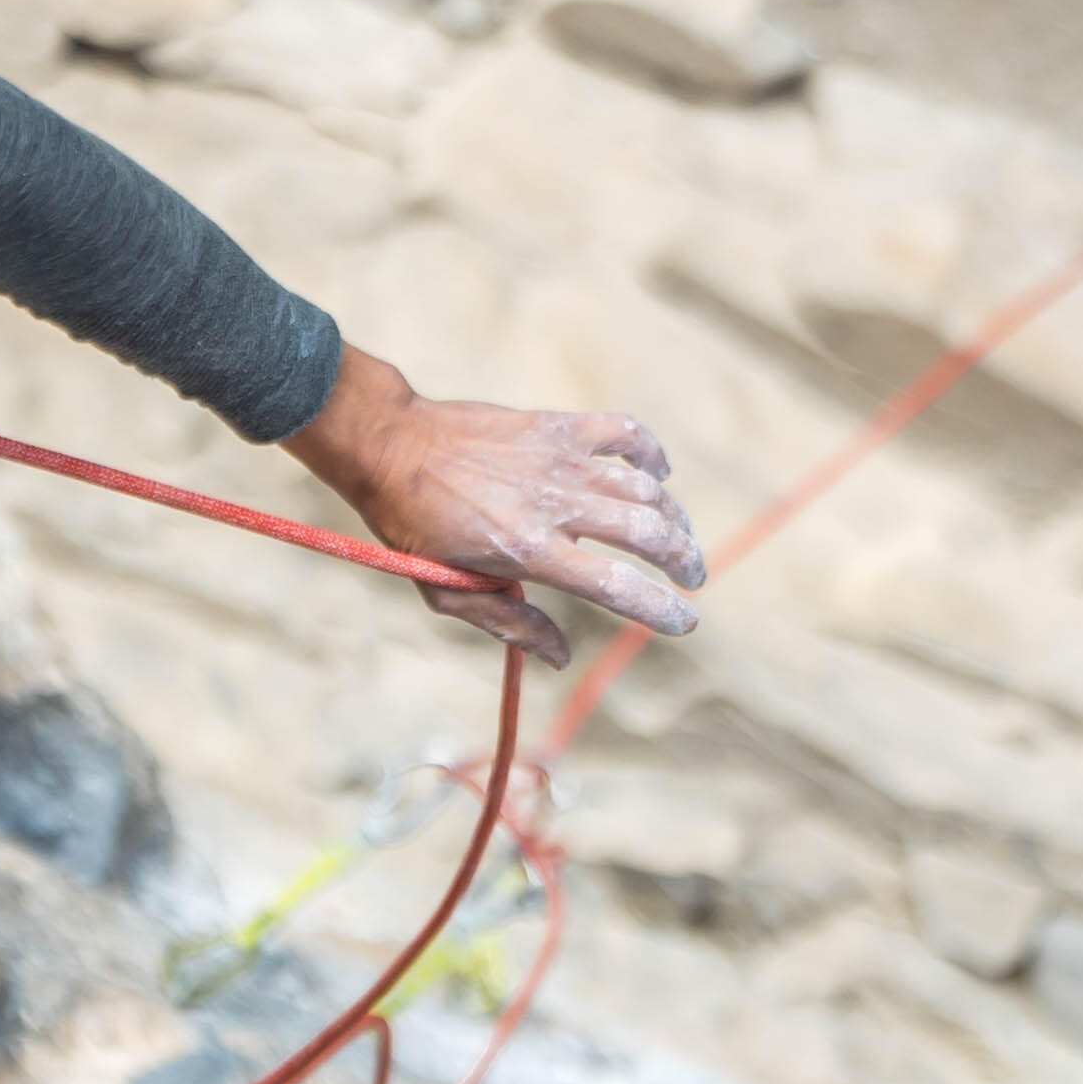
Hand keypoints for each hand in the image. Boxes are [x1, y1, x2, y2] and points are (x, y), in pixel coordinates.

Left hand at [283, 349, 704, 665]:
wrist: (390, 445)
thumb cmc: (413, 525)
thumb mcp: (447, 590)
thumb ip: (508, 622)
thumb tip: (561, 656)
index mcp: (529, 551)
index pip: (616, 586)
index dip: (661, 609)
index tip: (686, 621)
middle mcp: (554, 505)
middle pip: (648, 532)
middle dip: (684, 559)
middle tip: (692, 577)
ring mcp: (558, 460)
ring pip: (644, 488)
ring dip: (673, 516)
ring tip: (677, 537)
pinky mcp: (555, 426)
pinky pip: (622, 432)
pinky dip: (650, 453)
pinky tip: (656, 474)